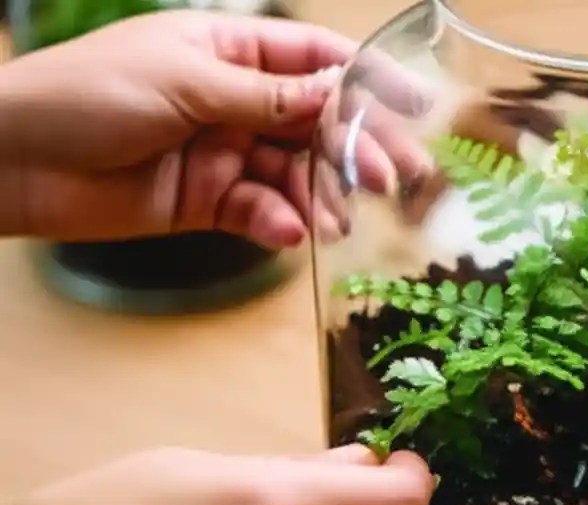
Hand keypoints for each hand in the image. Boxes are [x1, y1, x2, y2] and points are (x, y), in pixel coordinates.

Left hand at [0, 10, 369, 247]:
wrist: (12, 161)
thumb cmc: (85, 95)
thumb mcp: (187, 83)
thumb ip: (269, 98)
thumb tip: (339, 97)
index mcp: (228, 53)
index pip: (314, 62)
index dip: (365, 82)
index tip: (413, 107)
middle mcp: (233, 101)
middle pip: (316, 124)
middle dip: (355, 150)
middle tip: (394, 181)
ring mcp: (222, 152)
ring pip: (295, 175)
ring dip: (321, 196)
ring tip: (338, 219)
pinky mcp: (206, 202)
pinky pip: (260, 212)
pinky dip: (278, 224)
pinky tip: (287, 232)